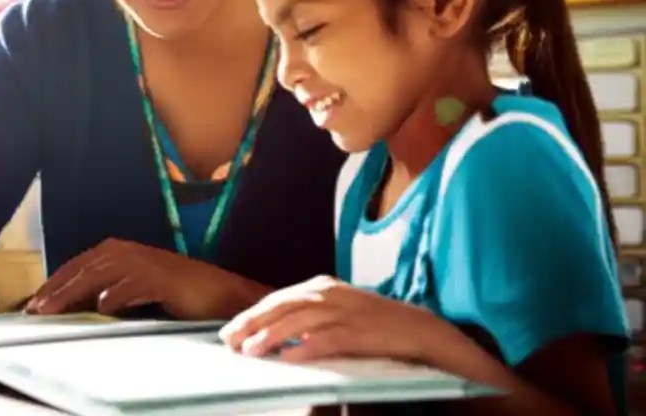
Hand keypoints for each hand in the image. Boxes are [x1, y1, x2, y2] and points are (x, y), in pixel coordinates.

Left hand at [24, 238, 266, 319]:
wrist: (214, 292)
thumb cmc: (171, 291)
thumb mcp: (131, 285)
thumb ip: (104, 288)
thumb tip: (70, 305)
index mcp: (116, 250)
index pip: (75, 266)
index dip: (52, 285)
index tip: (31, 305)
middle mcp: (126, 251)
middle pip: (81, 270)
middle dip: (55, 291)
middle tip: (34, 311)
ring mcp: (143, 263)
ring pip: (99, 277)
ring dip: (73, 294)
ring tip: (54, 311)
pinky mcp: (161, 279)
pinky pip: (132, 287)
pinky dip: (116, 296)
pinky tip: (102, 307)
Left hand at [219, 276, 451, 362]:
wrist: (417, 328)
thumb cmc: (371, 323)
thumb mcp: (336, 309)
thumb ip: (307, 316)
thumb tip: (273, 333)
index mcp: (320, 287)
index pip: (276, 299)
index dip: (251, 315)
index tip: (229, 330)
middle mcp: (327, 294)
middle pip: (280, 307)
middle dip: (251, 323)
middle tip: (229, 340)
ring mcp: (343, 311)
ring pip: (298, 321)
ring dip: (271, 336)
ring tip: (250, 351)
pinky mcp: (357, 331)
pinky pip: (325, 339)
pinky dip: (305, 348)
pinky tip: (288, 359)